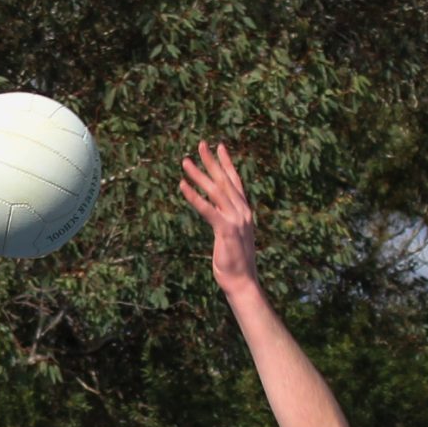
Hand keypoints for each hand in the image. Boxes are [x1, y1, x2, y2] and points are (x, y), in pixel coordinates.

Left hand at [177, 142, 258, 296]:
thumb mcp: (232, 235)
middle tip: (200, 144)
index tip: (219, 147)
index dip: (227, 163)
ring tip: (185, 161)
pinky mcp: (226, 229)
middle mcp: (243, 212)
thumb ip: (227, 219)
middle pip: (225, 181)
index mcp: (245, 212)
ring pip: (215, 191)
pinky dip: (194, 197)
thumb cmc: (235, 261)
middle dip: (212, 161)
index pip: (235, 182)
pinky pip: (207, 209)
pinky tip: (182, 186)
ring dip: (199, 174)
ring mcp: (236, 220)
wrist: (243, 281)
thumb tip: (218, 209)